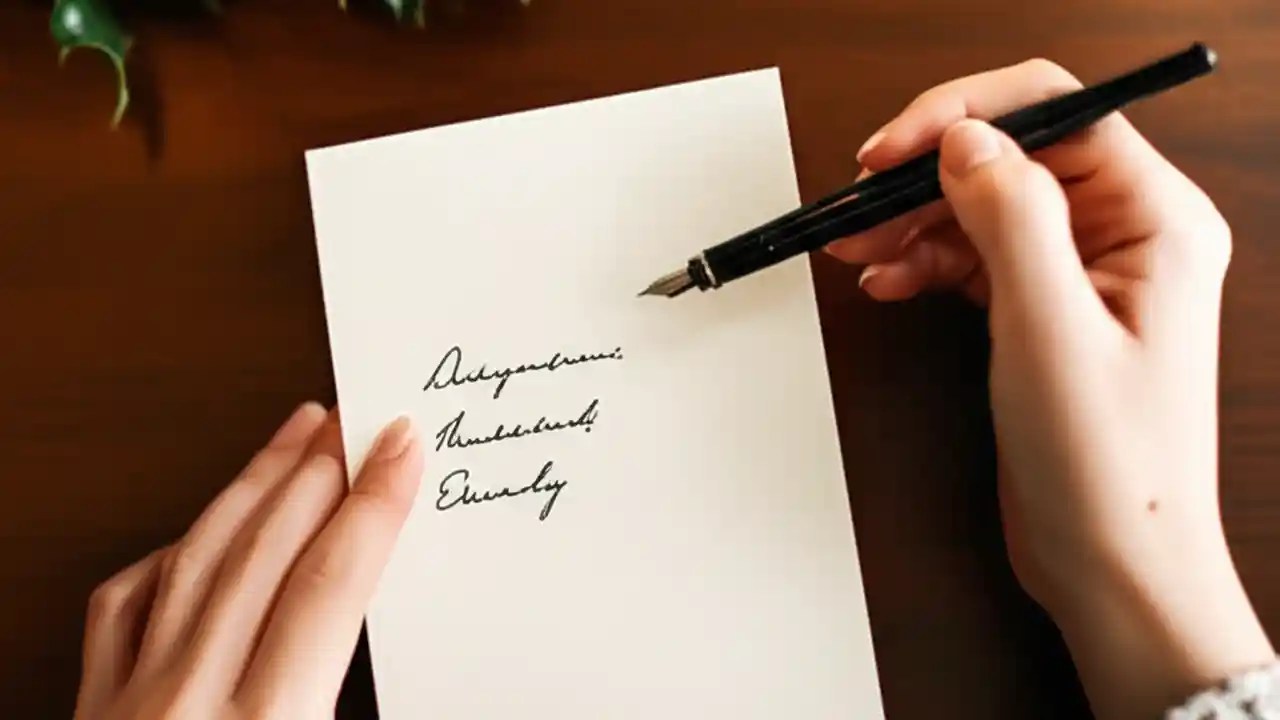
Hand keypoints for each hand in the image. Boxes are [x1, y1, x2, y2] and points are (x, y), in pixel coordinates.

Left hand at [73, 404, 422, 719]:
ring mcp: (133, 701)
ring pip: (196, 557)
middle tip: (354, 420)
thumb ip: (345, 688)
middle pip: (267, 550)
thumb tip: (380, 604)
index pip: (332, 582)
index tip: (400, 447)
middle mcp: (191, 701)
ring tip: (293, 435)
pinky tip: (201, 530)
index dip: (374, 502)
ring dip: (255, 483)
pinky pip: (124, 603)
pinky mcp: (94, 709)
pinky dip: (172, 551)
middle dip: (320, 469)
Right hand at [827, 60, 1273, 716]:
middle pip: (1011, 156)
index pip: (1056, 114)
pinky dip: (925, 260)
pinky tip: (885, 278)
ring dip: (914, 218)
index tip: (891, 149)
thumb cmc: (1111, 469)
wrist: (1114, 564)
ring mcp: (1085, 273)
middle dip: (925, 172)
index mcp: (1156, 220)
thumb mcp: (1051, 331)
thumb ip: (1012, 217)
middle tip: (857, 202)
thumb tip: (964, 138)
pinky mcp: (1048, 309)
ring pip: (984, 205)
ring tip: (854, 246)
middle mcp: (1127, 234)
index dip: (963, 115)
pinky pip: (977, 256)